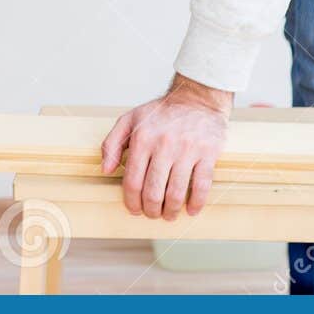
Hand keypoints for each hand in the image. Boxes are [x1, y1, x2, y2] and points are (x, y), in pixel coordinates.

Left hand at [99, 75, 232, 219]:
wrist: (197, 98)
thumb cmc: (161, 112)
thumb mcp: (129, 119)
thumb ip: (112, 143)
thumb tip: (105, 170)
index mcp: (142, 138)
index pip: (132, 181)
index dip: (131, 201)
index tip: (134, 210)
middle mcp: (164, 145)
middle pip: (153, 191)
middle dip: (151, 210)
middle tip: (152, 214)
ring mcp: (187, 150)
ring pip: (176, 193)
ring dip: (171, 211)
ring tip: (169, 215)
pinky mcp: (208, 153)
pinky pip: (202, 185)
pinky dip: (196, 203)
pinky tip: (191, 210)